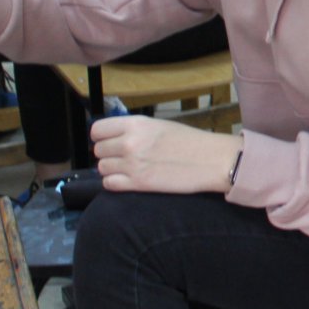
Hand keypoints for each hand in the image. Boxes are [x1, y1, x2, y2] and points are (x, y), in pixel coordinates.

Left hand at [91, 117, 242, 194]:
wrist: (211, 160)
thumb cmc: (190, 140)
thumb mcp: (160, 126)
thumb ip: (135, 130)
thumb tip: (114, 138)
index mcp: (136, 124)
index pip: (97, 130)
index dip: (101, 136)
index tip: (109, 140)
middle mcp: (129, 143)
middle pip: (99, 151)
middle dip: (109, 154)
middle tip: (125, 156)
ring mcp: (132, 164)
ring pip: (102, 168)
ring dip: (113, 169)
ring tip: (130, 168)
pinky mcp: (138, 184)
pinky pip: (109, 184)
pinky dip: (116, 182)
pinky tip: (130, 179)